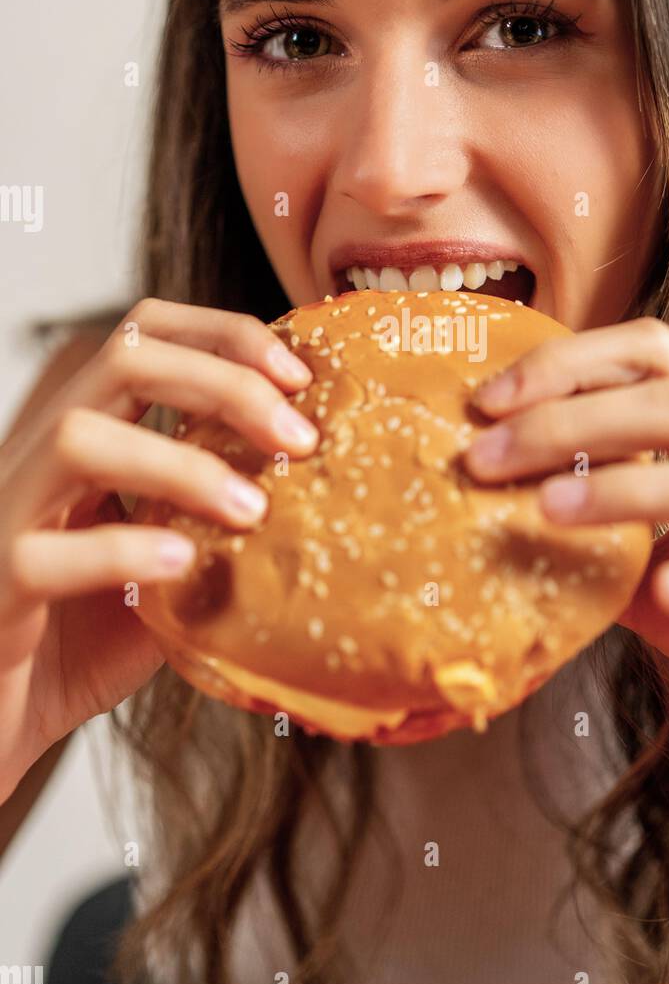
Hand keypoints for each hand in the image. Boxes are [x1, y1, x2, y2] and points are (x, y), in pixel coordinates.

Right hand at [0, 298, 318, 803]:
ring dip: (180, 463)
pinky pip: (43, 553)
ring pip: (76, 438)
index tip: (299, 374)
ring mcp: (8, 516)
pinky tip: (182, 563)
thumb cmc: (74, 649)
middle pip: (121, 360)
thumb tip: (322, 504)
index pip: (142, 337)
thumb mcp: (164, 576)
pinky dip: (122, 549)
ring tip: (251, 509)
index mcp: (84, 441)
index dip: (222, 334)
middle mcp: (40, 460)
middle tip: (299, 435)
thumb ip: (216, 533)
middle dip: (223, 380)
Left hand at [463, 317, 668, 812]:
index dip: (573, 363)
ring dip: (632, 489)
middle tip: (485, 455)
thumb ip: (600, 546)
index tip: (488, 401)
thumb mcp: (660, 585)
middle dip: (573, 420)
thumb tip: (496, 517)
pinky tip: (665, 592)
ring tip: (546, 508)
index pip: (662, 361)